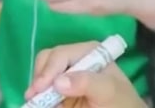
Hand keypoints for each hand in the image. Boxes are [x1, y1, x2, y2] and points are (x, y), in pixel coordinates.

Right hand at [28, 42, 145, 107]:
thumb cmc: (122, 103)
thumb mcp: (109, 91)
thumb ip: (87, 83)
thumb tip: (58, 82)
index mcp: (87, 52)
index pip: (60, 54)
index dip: (48, 70)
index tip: (40, 88)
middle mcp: (73, 61)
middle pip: (46, 62)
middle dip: (39, 79)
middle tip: (33, 97)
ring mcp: (66, 77)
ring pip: (41, 78)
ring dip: (37, 90)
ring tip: (35, 103)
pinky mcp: (61, 92)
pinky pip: (43, 93)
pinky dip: (39, 98)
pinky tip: (42, 105)